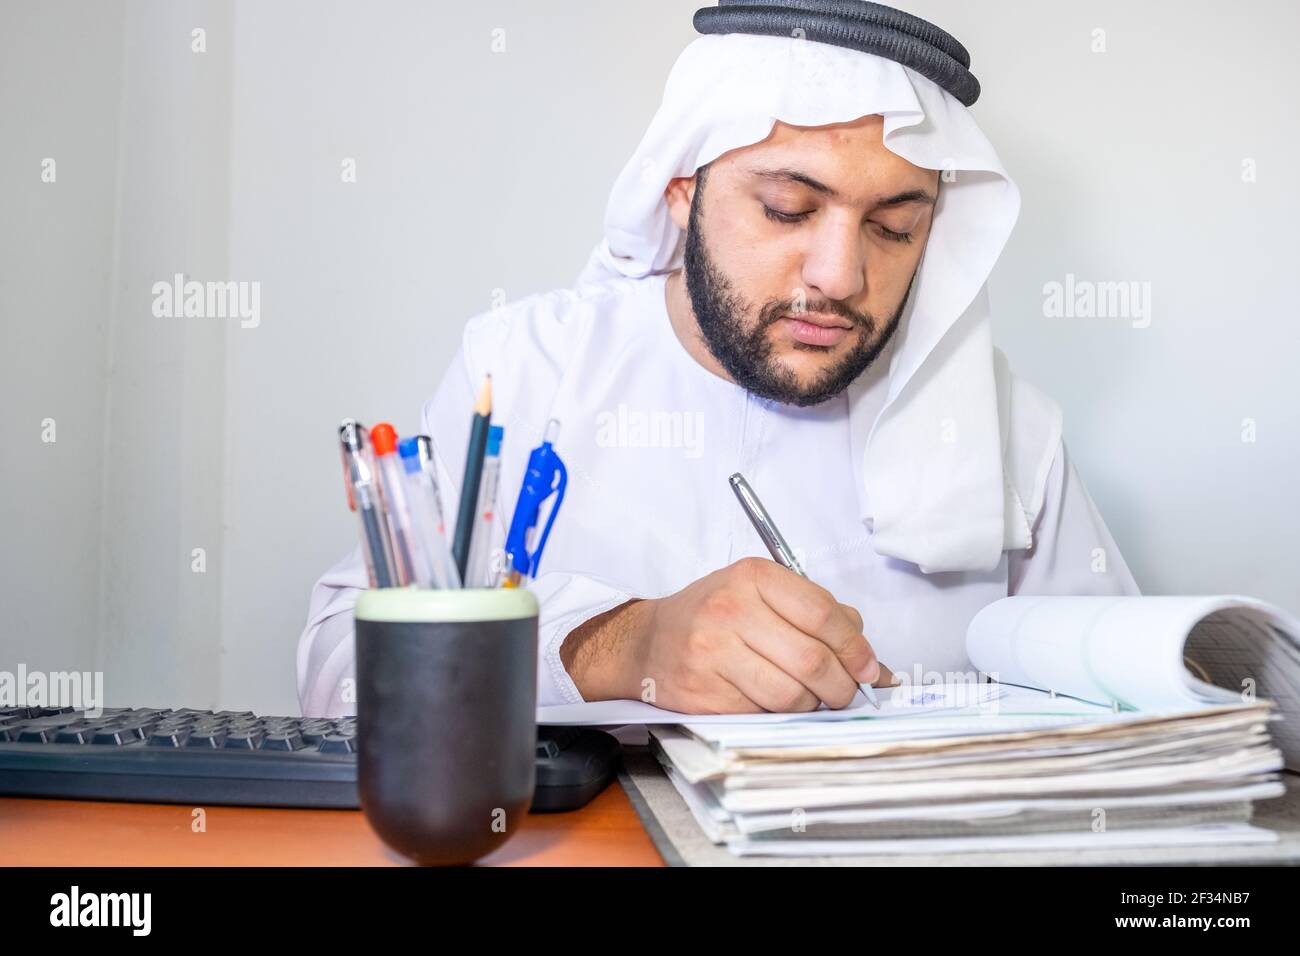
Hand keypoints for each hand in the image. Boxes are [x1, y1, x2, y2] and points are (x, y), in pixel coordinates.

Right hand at [562, 557, 889, 713]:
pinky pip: (762, 713)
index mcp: (753, 577)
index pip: (821, 614)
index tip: (868, 667)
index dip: (854, 646)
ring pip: (790, 695)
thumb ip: (815, 611)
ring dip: (812, 704)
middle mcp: (731, 611)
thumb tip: (866, 654)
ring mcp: (714, 653)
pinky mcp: (704, 693)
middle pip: (811, 660)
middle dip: (841, 685)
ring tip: (810, 698)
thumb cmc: (713, 614)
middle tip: (845, 692)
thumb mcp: (760, 592)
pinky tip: (773, 701)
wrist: (647, 641)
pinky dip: (779, 715)